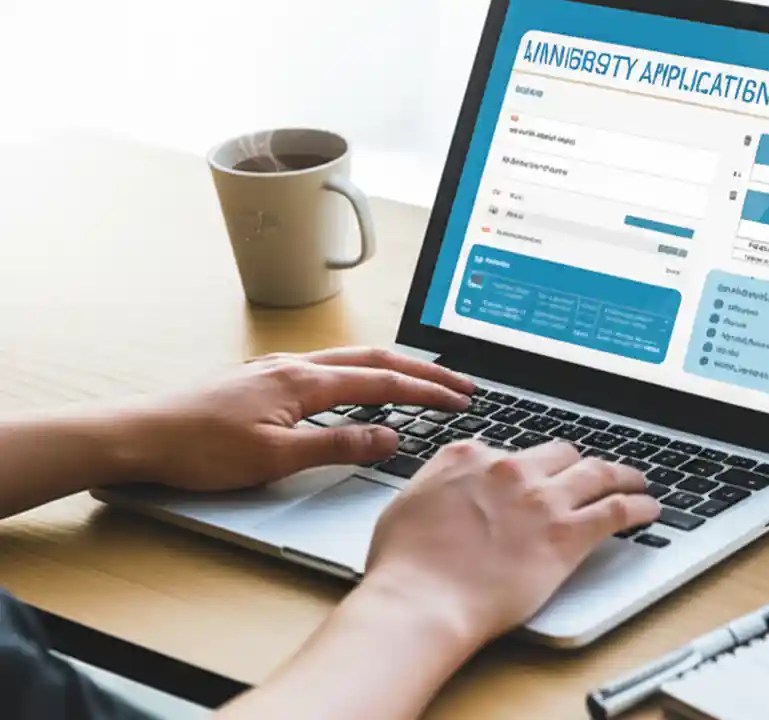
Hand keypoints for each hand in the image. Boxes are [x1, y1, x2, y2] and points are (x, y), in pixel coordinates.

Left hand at [121, 347, 472, 491]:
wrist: (138, 435)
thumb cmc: (198, 449)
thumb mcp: (275, 458)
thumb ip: (337, 446)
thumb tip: (389, 437)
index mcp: (304, 382)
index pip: (382, 383)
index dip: (426, 392)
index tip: (461, 399)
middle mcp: (294, 366)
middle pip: (374, 360)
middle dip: (421, 371)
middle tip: (458, 384)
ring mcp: (277, 369)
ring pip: (351, 360)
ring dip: (393, 369)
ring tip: (423, 381)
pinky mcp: (264, 380)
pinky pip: (328, 368)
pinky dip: (361, 374)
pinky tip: (360, 389)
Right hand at [365, 440, 660, 641]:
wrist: (423, 600)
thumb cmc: (405, 565)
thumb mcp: (406, 503)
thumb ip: (436, 483)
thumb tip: (447, 484)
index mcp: (469, 457)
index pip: (511, 449)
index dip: (528, 466)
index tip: (536, 475)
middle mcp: (511, 469)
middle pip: (561, 454)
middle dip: (577, 464)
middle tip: (591, 474)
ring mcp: (543, 499)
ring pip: (597, 473)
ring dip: (621, 475)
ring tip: (635, 480)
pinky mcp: (568, 534)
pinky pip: (616, 510)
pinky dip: (637, 505)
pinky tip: (647, 508)